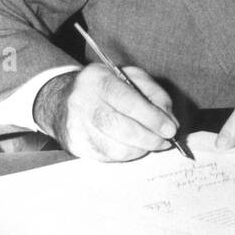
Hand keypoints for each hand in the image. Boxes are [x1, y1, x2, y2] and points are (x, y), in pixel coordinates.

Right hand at [33, 63, 177, 161]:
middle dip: (148, 137)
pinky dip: (128, 155)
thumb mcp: (130, 77)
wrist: (64, 101)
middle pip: (119, 126)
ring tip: (154, 144)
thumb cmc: (106, 88)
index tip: (170, 128)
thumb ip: (154, 94)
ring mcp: (77, 126)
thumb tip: (169, 120)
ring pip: (115, 147)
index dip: (151, 116)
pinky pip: (108, 157)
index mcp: (97, 79)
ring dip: (141, 149)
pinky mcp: (77, 146)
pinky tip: (136, 147)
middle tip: (166, 141)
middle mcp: (83, 102)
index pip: (125, 99)